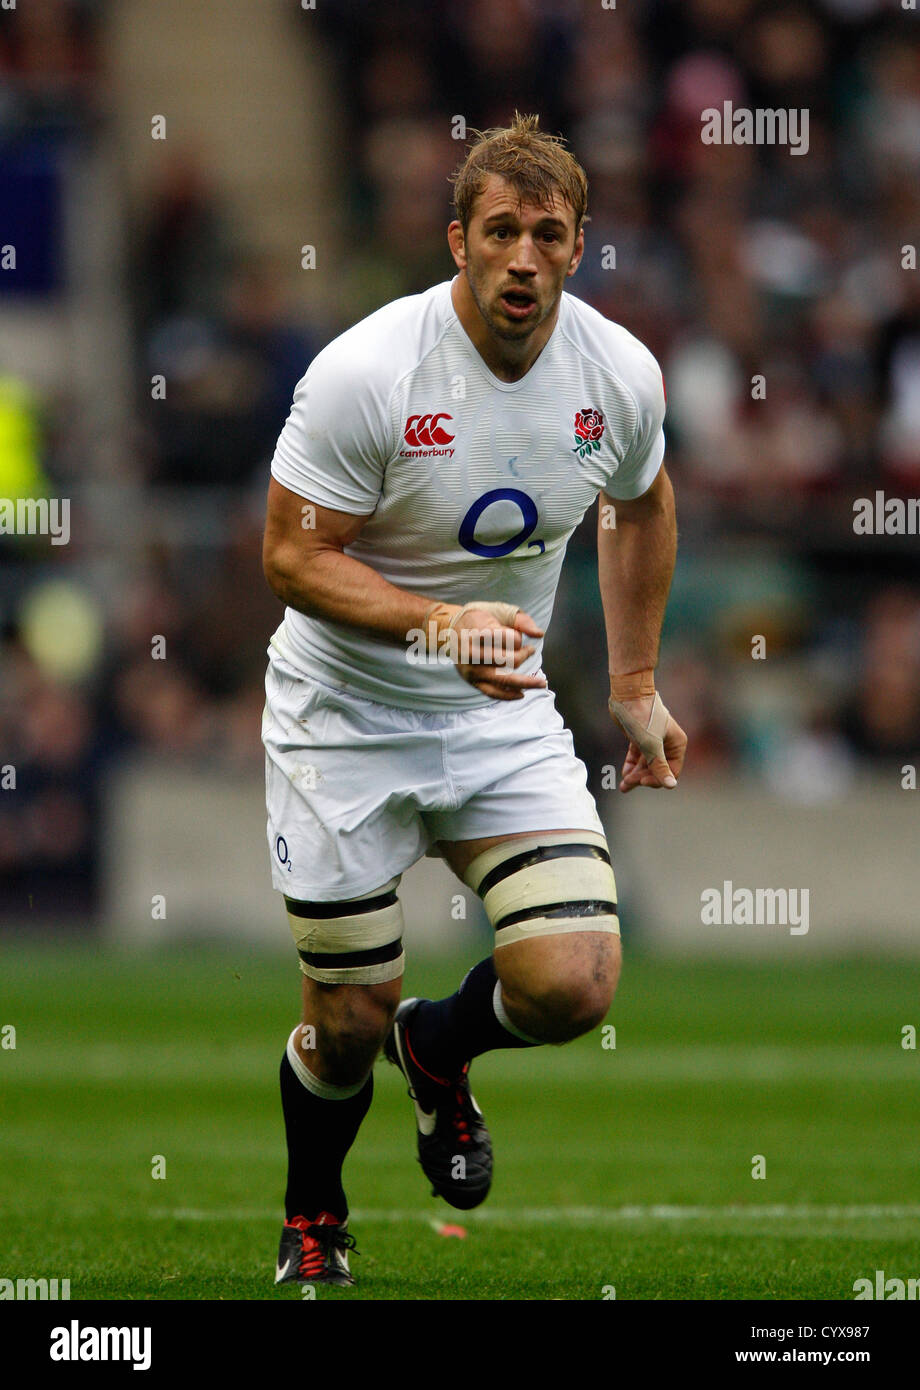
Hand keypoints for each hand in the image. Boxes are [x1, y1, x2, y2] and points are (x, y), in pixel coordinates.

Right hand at [425, 600, 546, 700]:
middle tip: (530, 650)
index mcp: (480, 631)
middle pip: (509, 659)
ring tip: (542, 683)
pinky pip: (492, 692)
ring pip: (504, 679)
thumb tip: (539, 635)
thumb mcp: (498, 611)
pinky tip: (522, 694)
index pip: (510, 639)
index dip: (518, 638)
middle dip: (524, 655)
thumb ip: (521, 620)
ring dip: (525, 682)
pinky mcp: (471, 680)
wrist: (449, 630)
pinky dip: (508, 694)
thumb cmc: (479, 619)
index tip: (517, 635)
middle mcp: (474, 651)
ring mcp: (472, 668)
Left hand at [609, 692, 686, 791]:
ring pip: (646, 764)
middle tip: (626, 784)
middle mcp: (668, 744)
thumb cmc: (643, 718)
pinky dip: (631, 765)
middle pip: (657, 769)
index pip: (671, 771)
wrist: (628, 695)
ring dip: (635, 775)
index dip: (657, 779)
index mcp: (677, 744)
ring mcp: (654, 741)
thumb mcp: (651, 745)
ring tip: (623, 786)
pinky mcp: (640, 738)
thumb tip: (671, 785)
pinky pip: (637, 756)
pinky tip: (624, 774)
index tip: (641, 781)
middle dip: (643, 778)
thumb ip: (659, 766)